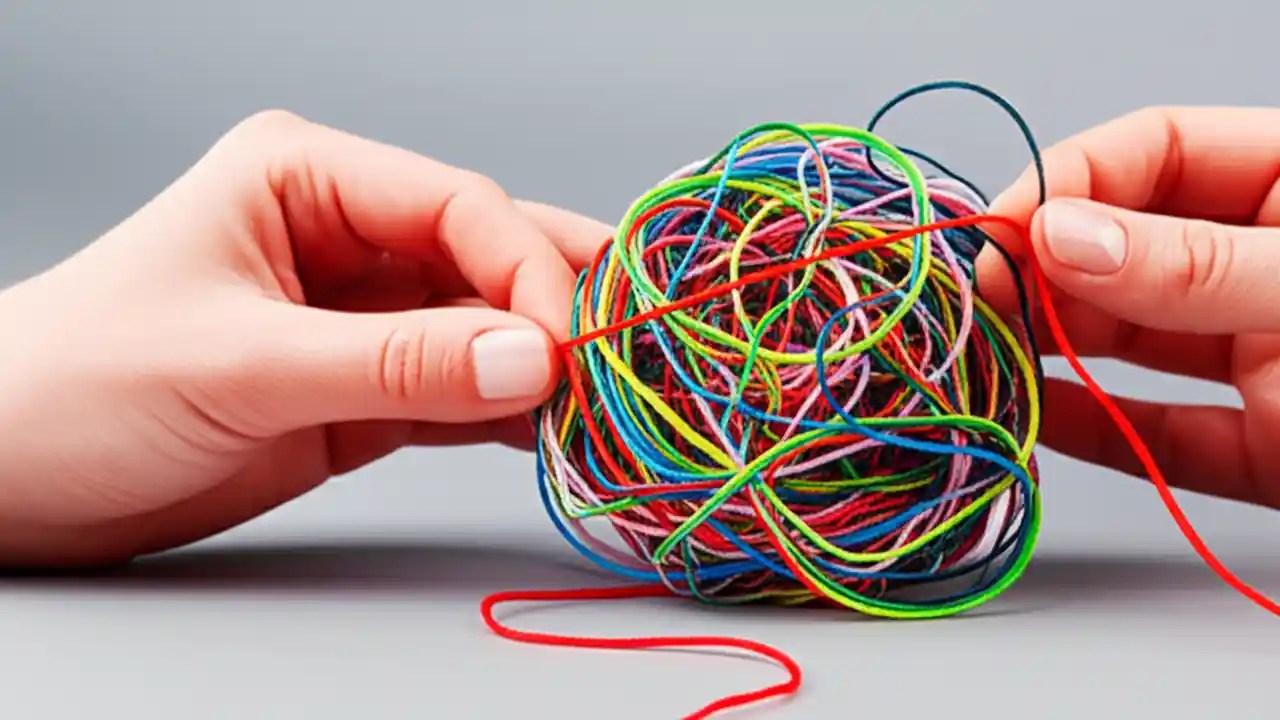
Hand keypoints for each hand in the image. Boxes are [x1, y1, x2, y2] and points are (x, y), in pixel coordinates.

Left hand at [0, 110, 610, 565]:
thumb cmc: (78, 387)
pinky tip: (560, 433)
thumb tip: (535, 359)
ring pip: (490, 328)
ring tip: (613, 406)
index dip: (528, 270)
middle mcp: (350, 237)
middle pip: (491, 257)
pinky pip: (464, 391)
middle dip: (560, 306)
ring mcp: (366, 316)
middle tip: (632, 358)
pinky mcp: (370, 388)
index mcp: (310, 179)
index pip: (460, 205)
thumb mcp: (241, 366)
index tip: (572, 345)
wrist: (13, 480)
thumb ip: (395, 364)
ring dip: (548, 367)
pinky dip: (514, 414)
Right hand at [976, 106, 1279, 510]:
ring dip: (1053, 346)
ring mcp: (1267, 358)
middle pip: (1127, 246)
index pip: (1158, 150)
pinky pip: (1160, 430)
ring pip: (1132, 338)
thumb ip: (1188, 264)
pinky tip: (1032, 415)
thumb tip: (1059, 237)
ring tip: (985, 350)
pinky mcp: (1265, 448)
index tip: (1000, 231)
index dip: (1068, 182)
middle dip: (1044, 270)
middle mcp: (1267, 268)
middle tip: (977, 297)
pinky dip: (1093, 426)